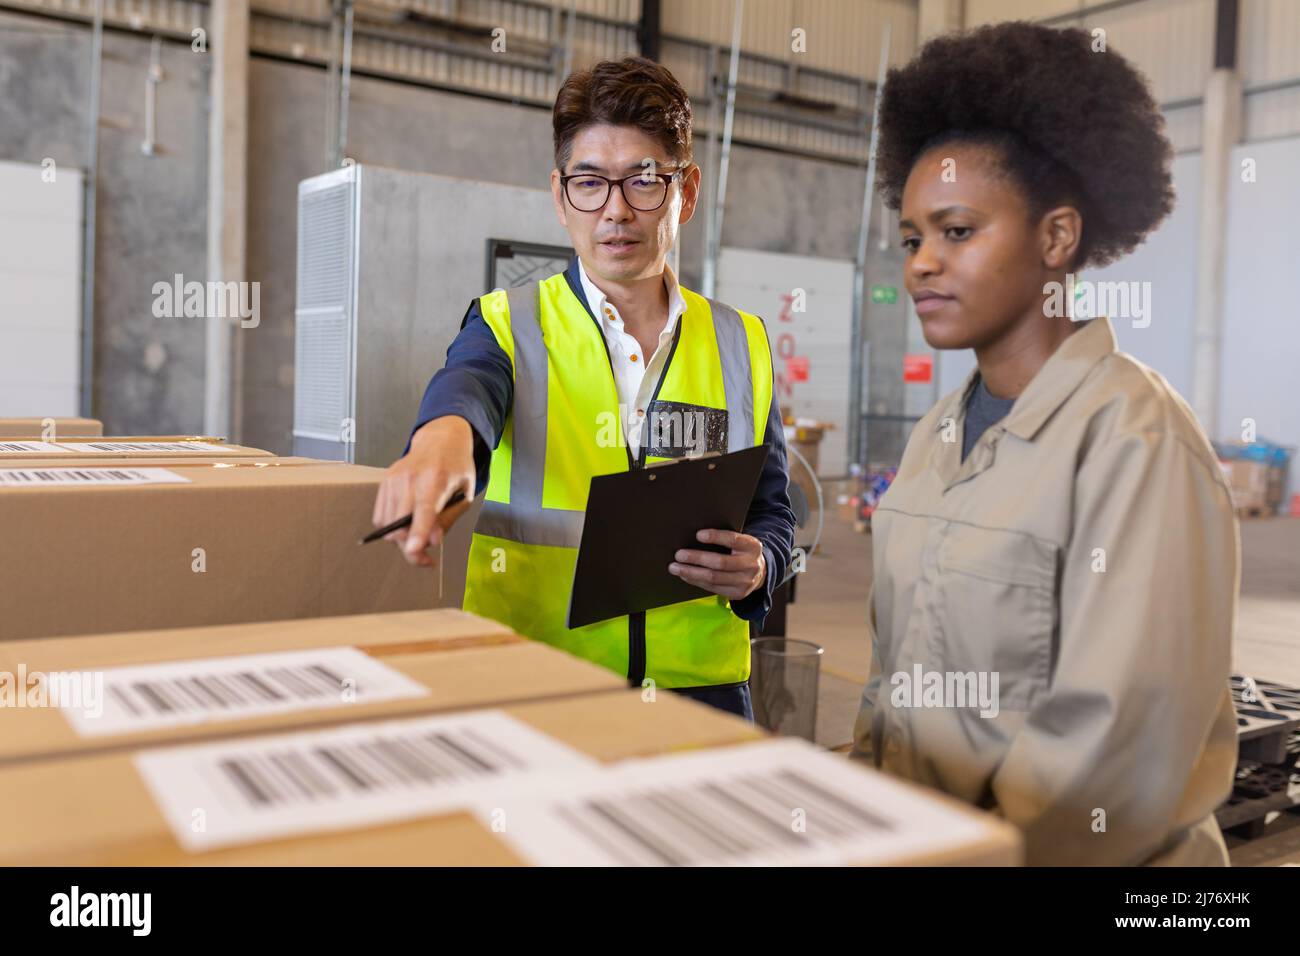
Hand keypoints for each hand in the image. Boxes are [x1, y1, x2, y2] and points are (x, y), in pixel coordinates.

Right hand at [372, 416, 475, 566]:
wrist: (440, 441)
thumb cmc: (456, 468)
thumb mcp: (465, 494)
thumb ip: (448, 519)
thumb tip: (432, 542)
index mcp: (436, 478)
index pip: (424, 509)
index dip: (419, 531)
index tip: (414, 549)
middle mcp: (410, 478)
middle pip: (401, 524)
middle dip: (412, 549)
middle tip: (426, 559)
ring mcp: (393, 479)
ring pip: (388, 525)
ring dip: (402, 540)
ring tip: (420, 537)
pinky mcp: (384, 482)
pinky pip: (381, 516)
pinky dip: (392, 527)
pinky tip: (408, 522)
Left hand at [669, 529, 766, 599]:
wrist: (761, 572)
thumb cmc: (742, 551)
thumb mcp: (741, 541)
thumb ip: (725, 539)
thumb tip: (696, 536)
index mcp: (752, 546)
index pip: (733, 540)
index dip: (715, 537)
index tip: (698, 534)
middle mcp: (751, 565)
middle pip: (720, 562)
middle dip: (697, 558)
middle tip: (679, 555)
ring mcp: (745, 582)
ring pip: (714, 578)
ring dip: (691, 573)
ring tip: (675, 568)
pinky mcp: (737, 594)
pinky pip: (712, 588)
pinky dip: (696, 581)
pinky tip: (685, 576)